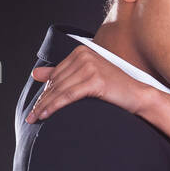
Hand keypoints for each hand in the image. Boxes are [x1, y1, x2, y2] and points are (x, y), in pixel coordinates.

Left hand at [24, 45, 155, 123]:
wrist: (138, 96)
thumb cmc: (115, 89)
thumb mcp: (86, 77)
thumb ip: (62, 73)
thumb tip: (35, 73)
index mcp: (81, 52)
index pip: (56, 75)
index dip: (45, 92)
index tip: (35, 106)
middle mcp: (84, 56)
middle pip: (57, 82)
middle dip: (42, 101)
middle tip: (31, 116)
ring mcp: (90, 67)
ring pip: (60, 90)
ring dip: (45, 106)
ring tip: (34, 118)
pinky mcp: (95, 80)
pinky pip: (68, 95)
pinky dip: (54, 106)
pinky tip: (46, 115)